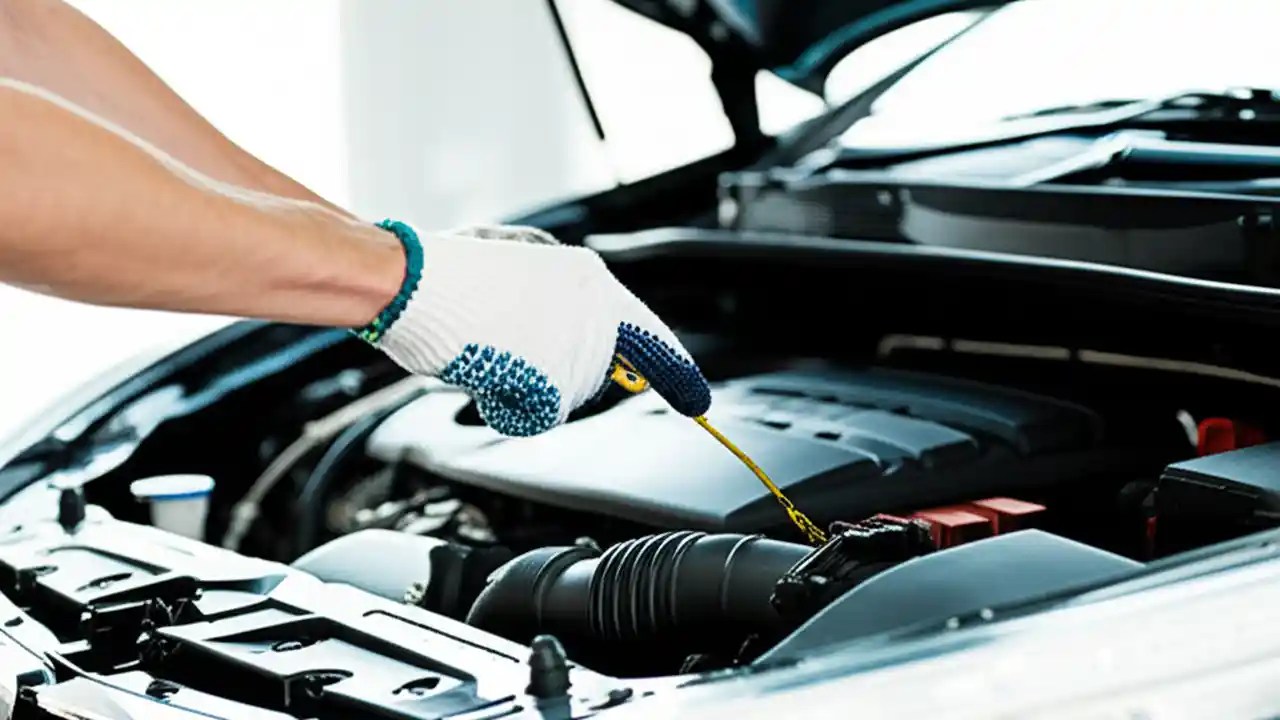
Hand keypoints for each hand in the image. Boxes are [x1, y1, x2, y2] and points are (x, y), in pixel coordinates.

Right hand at [367, 222, 710, 435]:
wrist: (412, 281)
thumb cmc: (447, 271)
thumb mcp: (514, 265)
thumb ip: (553, 298)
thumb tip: (562, 333)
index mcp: (589, 276)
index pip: (646, 333)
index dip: (672, 370)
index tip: (693, 399)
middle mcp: (595, 309)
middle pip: (594, 374)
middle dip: (555, 375)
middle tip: (505, 349)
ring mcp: (577, 346)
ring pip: (565, 396)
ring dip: (526, 387)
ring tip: (485, 349)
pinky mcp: (554, 378)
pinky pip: (538, 415)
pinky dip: (508, 406)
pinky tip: (482, 372)